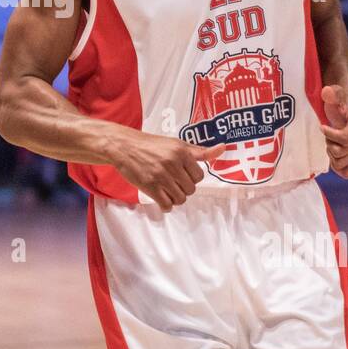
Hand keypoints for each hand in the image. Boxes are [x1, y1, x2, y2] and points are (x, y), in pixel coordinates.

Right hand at [108, 128, 224, 210]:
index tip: (181, 174)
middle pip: (191, 189)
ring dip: (174, 198)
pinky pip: (167, 205)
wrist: (124, 146)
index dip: (191, 177)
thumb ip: (199, 151)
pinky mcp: (149, 186)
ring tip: (166, 190)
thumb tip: (223, 148)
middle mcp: (173, 163)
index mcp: (182, 152)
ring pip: (180, 199)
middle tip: (172, 182)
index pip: (199, 176)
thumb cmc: (151, 144)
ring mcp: (161, 176)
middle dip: (182, 188)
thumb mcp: (176, 143)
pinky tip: (160, 197)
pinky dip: (165, 205)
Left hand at [321, 84, 347, 177]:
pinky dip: (337, 167)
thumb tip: (328, 92)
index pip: (344, 138)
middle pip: (340, 152)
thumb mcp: (335, 94)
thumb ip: (332, 93)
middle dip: (329, 144)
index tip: (322, 126)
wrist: (346, 112)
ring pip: (340, 162)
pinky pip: (346, 172)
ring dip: (330, 154)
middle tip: (327, 136)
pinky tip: (333, 156)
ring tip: (330, 143)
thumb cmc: (339, 103)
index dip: (330, 134)